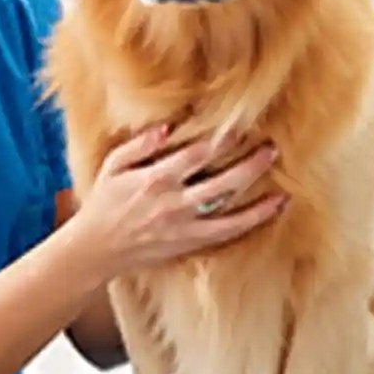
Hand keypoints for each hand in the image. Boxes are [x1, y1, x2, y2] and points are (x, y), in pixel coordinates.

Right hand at [71, 125, 287, 279]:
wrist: (97, 248)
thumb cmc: (104, 203)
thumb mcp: (113, 166)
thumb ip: (140, 145)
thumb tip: (168, 128)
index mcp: (155, 178)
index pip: (197, 153)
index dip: (222, 138)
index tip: (241, 124)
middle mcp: (175, 202)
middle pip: (223, 179)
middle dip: (250, 162)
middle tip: (271, 148)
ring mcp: (185, 225)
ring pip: (231, 206)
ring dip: (258, 188)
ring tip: (276, 170)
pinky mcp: (191, 242)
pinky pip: (229, 231)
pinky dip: (254, 219)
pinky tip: (275, 207)